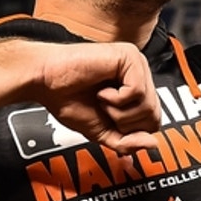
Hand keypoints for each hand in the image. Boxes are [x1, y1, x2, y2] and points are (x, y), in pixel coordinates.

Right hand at [31, 42, 161, 153]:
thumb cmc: (69, 100)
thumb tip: (152, 144)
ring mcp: (137, 64)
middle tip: (102, 109)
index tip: (109, 122)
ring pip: (147, 105)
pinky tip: (101, 90)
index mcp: (136, 89)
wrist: (46, 83)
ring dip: (118, 112)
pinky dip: (116, 99)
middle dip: (125, 123)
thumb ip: (127, 142)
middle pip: (154, 116)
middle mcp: (140, 74)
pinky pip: (137, 91)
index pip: (153, 122)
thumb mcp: (102, 132)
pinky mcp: (129, 56)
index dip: (130, 132)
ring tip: (100, 98)